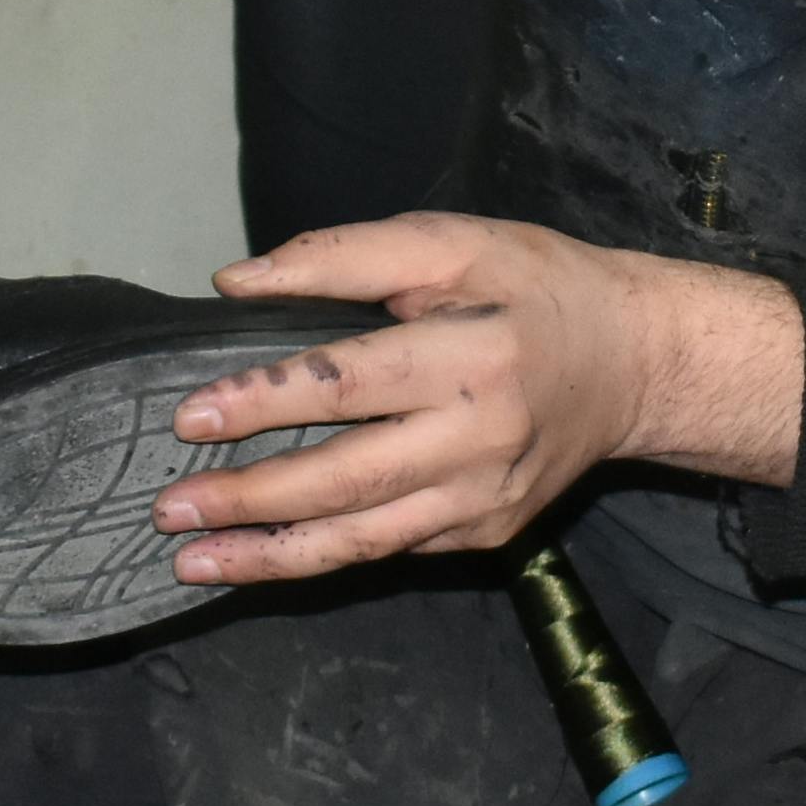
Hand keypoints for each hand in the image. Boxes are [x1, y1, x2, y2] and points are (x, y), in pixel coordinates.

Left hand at [155, 216, 805, 586]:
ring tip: (194, 561)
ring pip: (364, 540)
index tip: (191, 418)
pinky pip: (390, 549)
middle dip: (251, 499)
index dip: (265, 402)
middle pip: (347, 480)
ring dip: (271, 557)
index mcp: (476, 355)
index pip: (350, 384)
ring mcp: (485, 498)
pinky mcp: (486, 531)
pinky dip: (320, 558)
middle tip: (171, 508)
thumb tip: (237, 283)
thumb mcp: (453, 244)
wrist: (634, 363)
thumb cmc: (535, 289)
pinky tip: (261, 558)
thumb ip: (344, 256)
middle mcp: (482, 439)